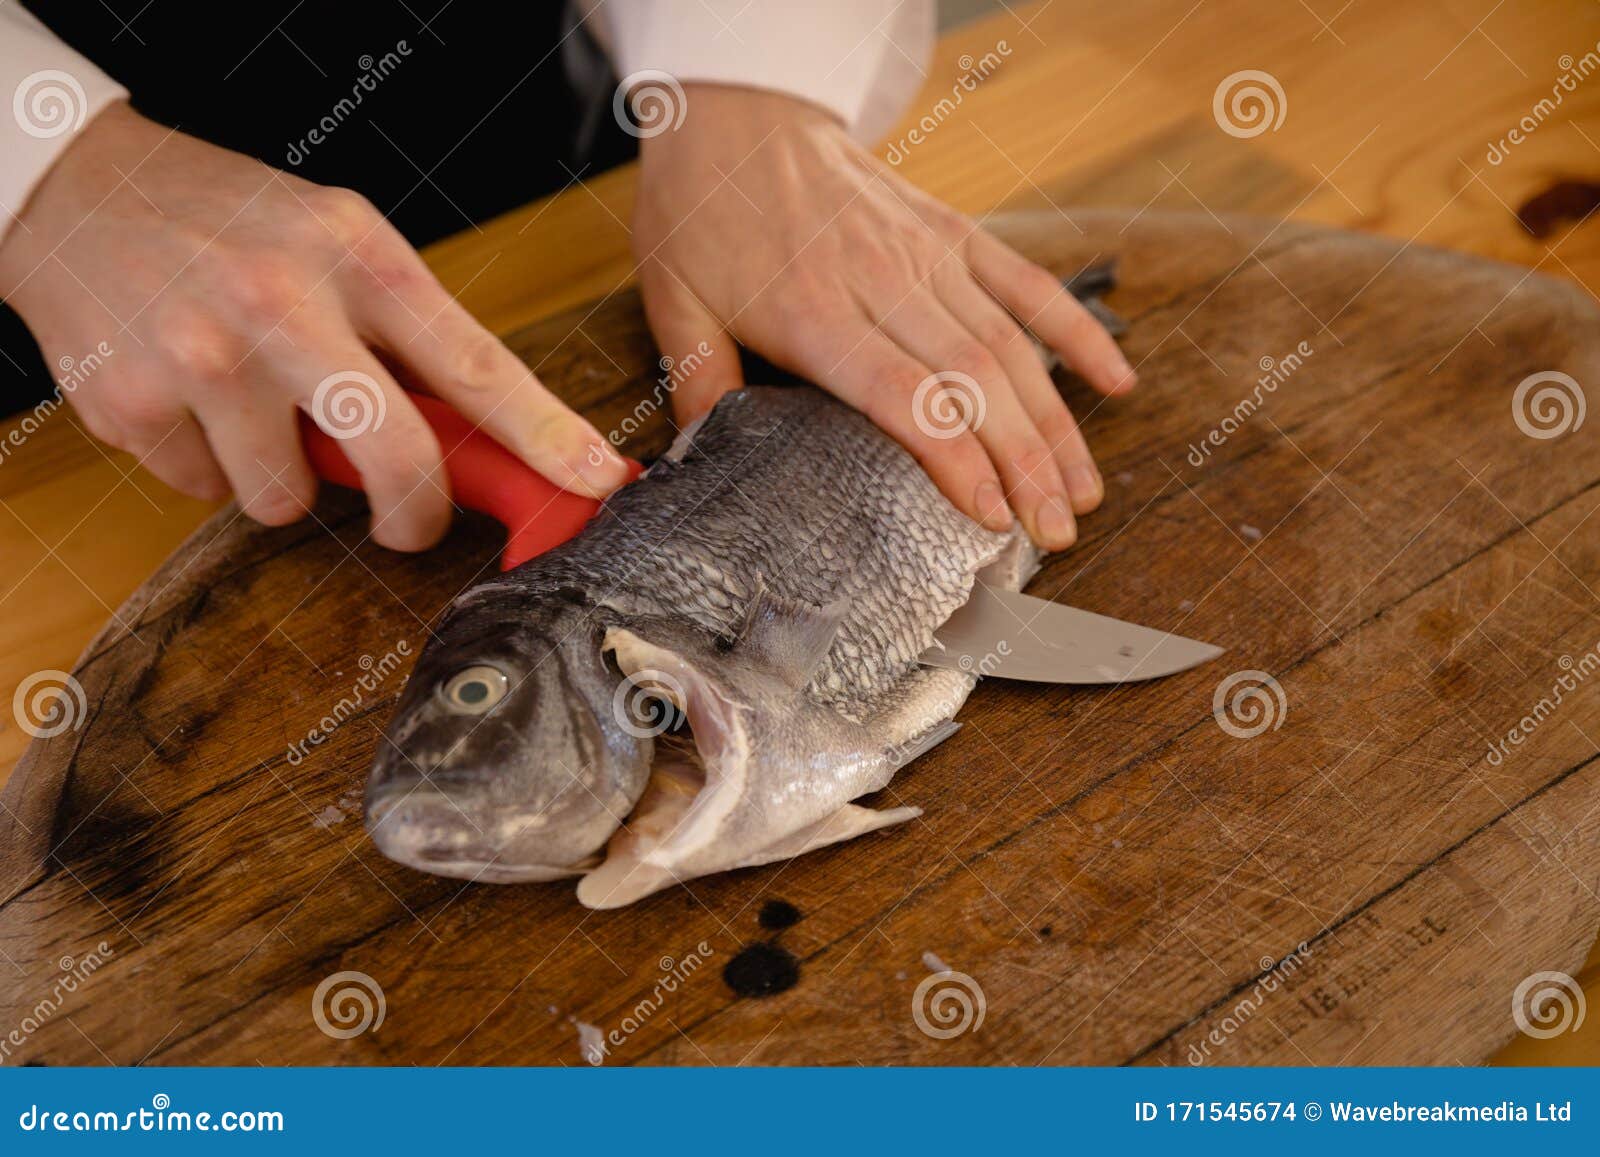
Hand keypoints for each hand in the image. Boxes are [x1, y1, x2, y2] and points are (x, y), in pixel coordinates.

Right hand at [0, 102, 629, 548]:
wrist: (76, 190)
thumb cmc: (233, 224)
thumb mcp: (337, 241)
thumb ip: (405, 336)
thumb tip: (483, 449)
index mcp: (360, 257)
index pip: (476, 364)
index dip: (548, 437)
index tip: (601, 485)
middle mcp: (286, 303)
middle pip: (397, 455)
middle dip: (414, 510)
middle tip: (406, 516)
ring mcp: (203, 356)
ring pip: (288, 499)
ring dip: (282, 477)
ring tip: (249, 403)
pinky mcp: (129, 405)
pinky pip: (208, 493)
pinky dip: (209, 465)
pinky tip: (187, 398)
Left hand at [632, 84, 1135, 550]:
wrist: (740, 113)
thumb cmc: (705, 214)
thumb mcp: (674, 301)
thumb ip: (701, 383)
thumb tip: (707, 460)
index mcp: (813, 311)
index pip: (902, 395)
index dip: (956, 459)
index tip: (992, 517)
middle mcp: (884, 282)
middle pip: (973, 381)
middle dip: (1023, 465)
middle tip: (1052, 535)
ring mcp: (928, 253)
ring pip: (1011, 346)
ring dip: (1055, 424)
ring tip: (1083, 493)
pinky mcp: (954, 232)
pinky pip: (1029, 284)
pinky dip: (1077, 332)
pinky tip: (1116, 382)